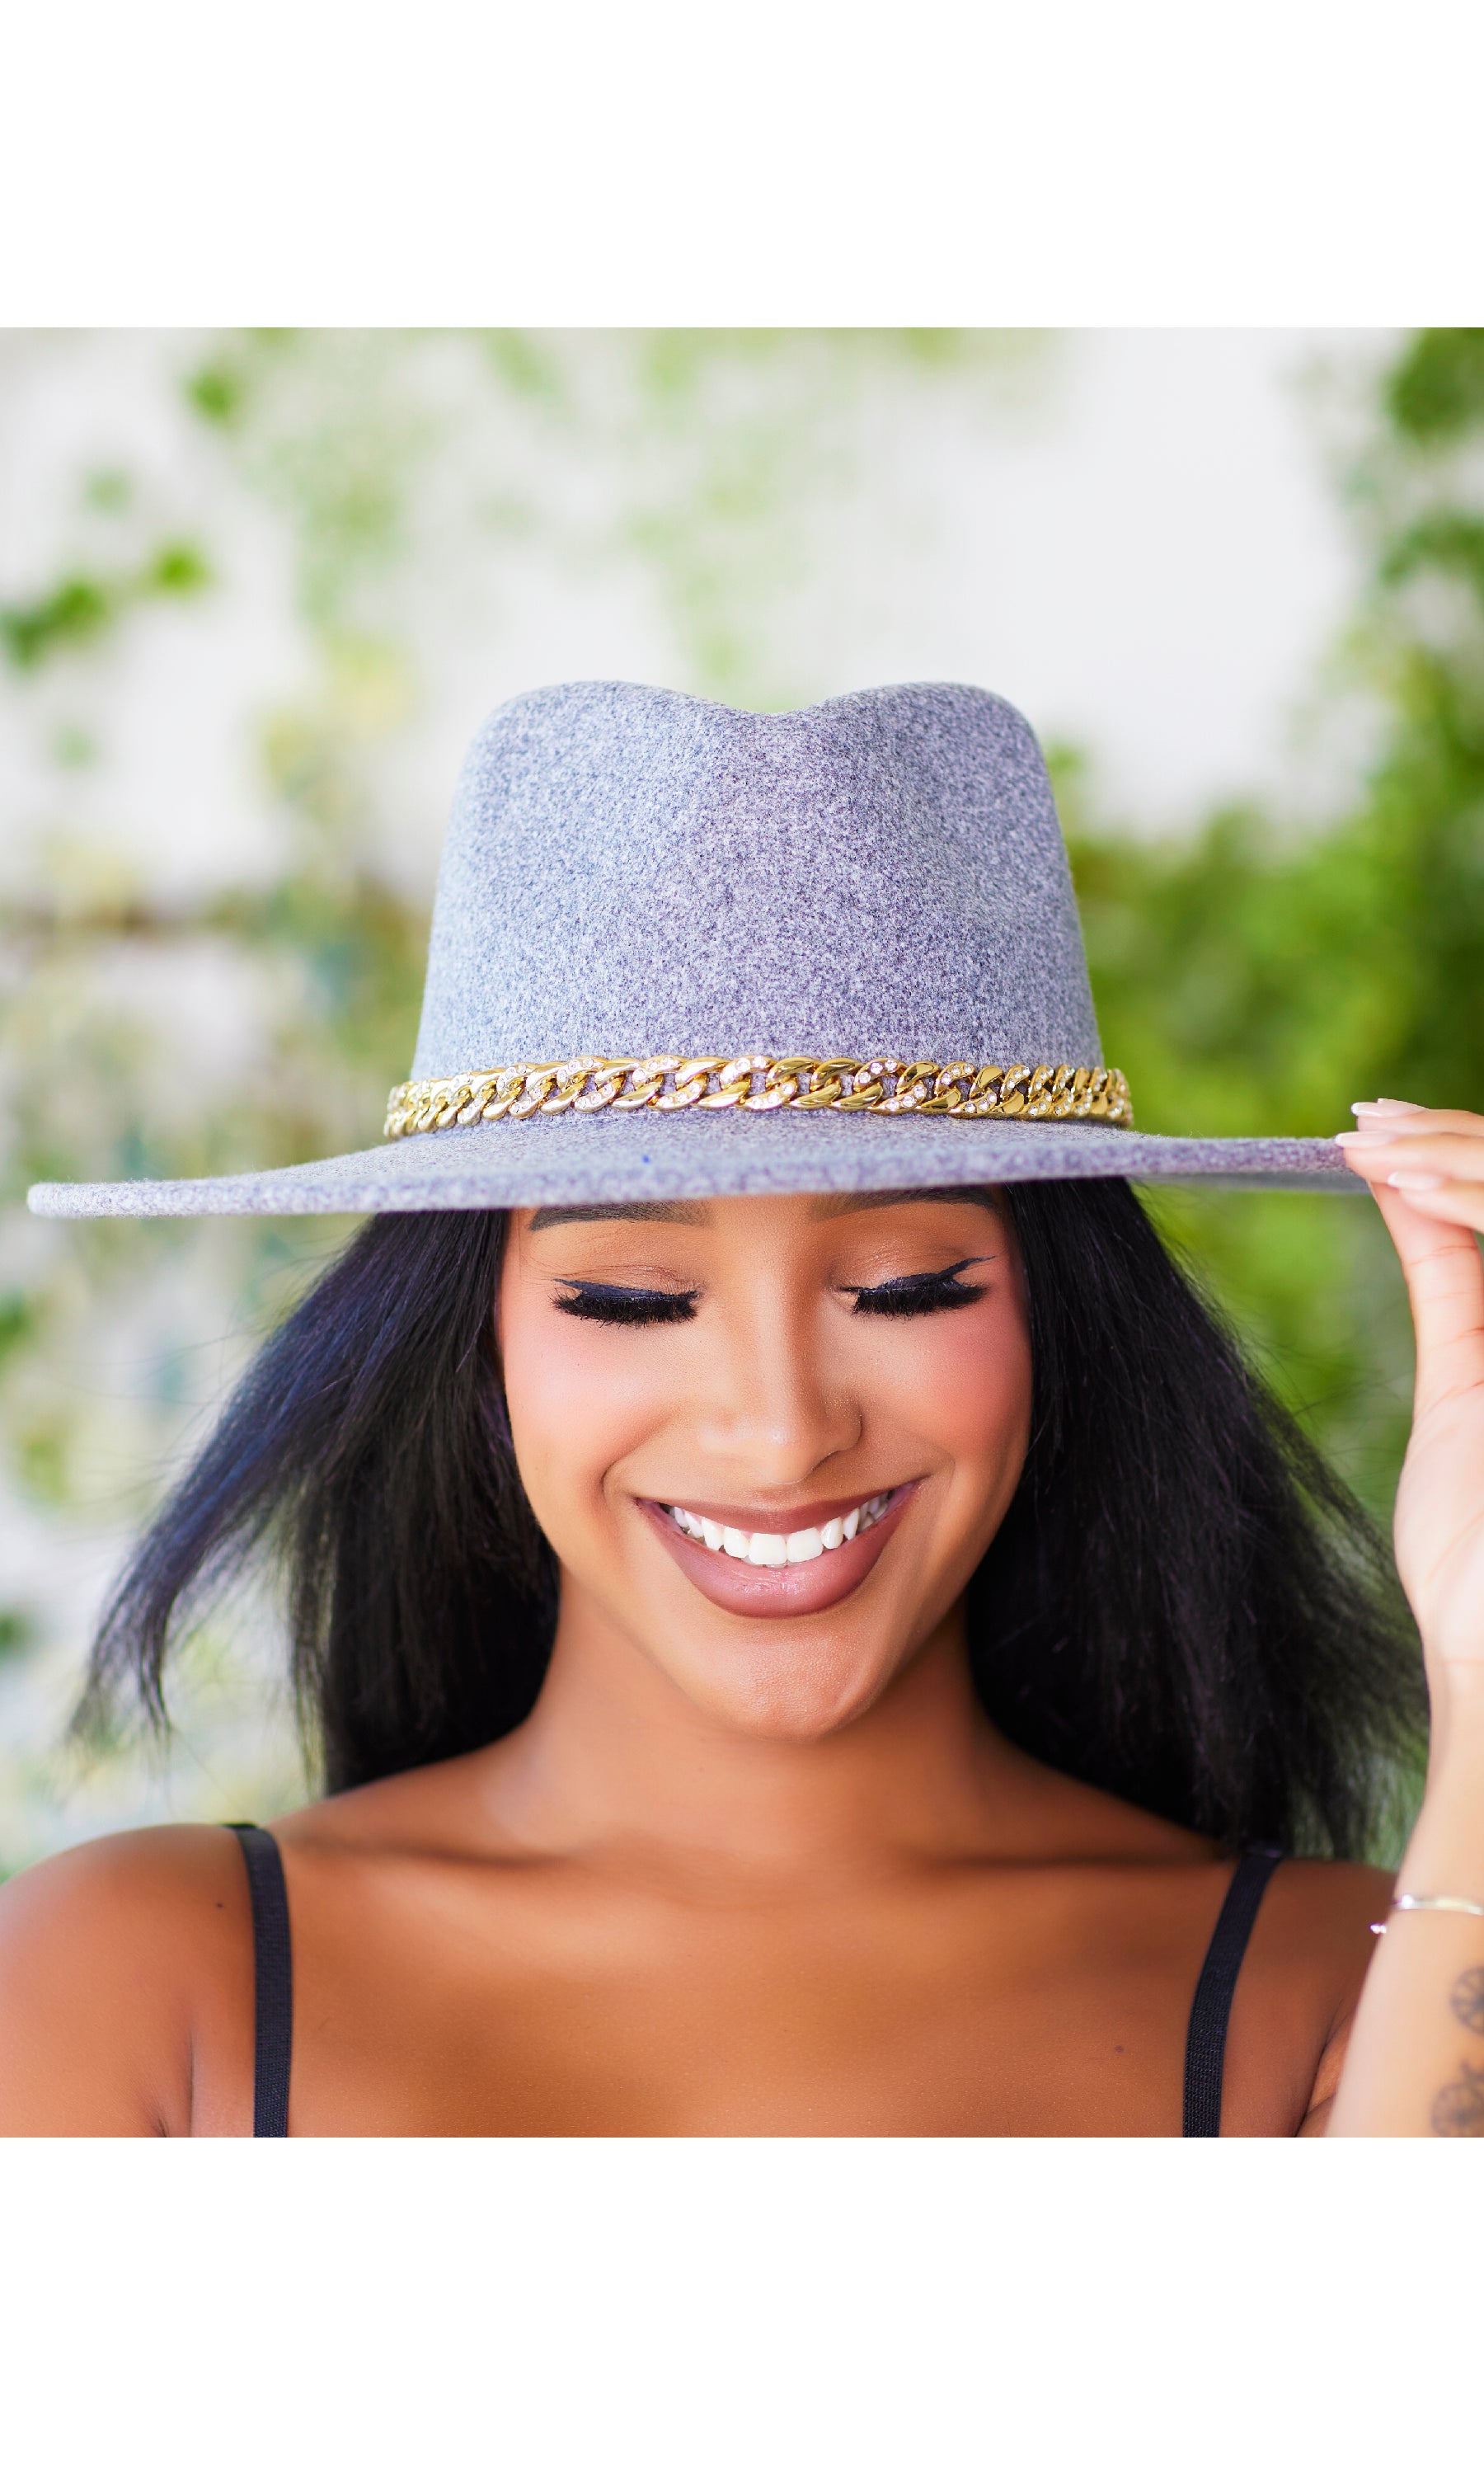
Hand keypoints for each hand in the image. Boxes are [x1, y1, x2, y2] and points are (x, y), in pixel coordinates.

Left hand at [1336, 1103, 1483, 1725]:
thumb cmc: (1475, 1549)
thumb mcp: (1464, 1380)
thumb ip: (1453, 1278)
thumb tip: (1398, 1185)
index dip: (1459, 1147)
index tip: (1369, 1127)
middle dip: (1457, 1137)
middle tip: (1365, 1123)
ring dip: (1457, 1156)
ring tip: (1371, 1145)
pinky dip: (1471, 1197)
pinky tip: (1406, 1184)